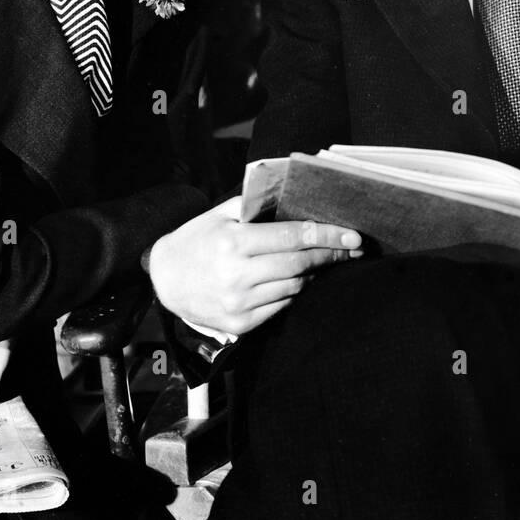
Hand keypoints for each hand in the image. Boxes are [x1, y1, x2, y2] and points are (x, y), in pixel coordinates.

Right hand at [149, 196, 362, 336]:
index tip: (353, 236)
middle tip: (352, 248)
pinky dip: (294, 291)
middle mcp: (237, 275)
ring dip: (314, 273)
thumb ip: (257, 205)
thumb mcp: (221, 214)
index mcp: (234, 242)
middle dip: (331, 255)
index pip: (293, 237)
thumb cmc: (198, 240)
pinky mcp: (241, 323)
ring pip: (295, 286)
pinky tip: (298, 279)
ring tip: (324, 260)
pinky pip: (282, 305)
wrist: (166, 280)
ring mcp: (239, 302)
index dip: (327, 235)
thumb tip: (296, 196)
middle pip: (300, 264)